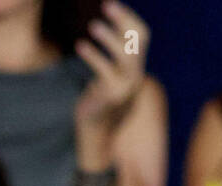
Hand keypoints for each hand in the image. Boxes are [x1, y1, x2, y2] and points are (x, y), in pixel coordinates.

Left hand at [74, 0, 149, 135]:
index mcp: (136, 69)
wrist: (98, 137)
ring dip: (109, 39)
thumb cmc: (101, 105)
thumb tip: (113, 33)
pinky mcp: (112, 98)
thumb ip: (115, 62)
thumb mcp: (110, 80)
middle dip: (123, 21)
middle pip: (136, 42)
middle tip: (106, 5)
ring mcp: (126, 88)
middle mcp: (135, 76)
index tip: (112, 6)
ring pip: (124, 56)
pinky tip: (81, 46)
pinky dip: (93, 57)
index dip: (128, 19)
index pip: (141, 37)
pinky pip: (104, 72)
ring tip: (93, 25)